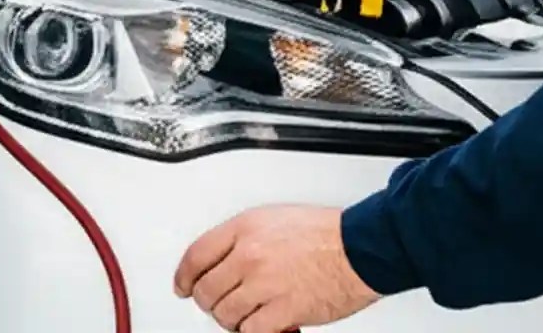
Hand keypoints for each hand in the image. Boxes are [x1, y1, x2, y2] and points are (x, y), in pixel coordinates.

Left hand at [174, 205, 379, 331]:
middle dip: (209, 301)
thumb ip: (243, 239)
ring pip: (224, 313)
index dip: (183, 276)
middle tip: (218, 304)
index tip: (182, 286)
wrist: (360, 247)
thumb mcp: (273, 220)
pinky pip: (250, 330)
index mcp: (244, 228)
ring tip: (245, 315)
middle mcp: (250, 255)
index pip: (196, 256)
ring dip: (231, 319)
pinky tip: (261, 324)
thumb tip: (223, 261)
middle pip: (205, 290)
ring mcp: (265, 283)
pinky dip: (252, 331)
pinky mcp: (284, 309)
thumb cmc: (325, 233)